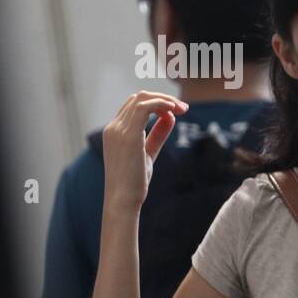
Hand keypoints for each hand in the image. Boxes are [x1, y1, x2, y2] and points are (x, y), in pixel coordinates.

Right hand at [101, 90, 187, 210]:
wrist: (123, 199)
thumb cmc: (134, 182)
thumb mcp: (148, 153)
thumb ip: (157, 134)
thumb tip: (170, 117)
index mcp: (114, 131)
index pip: (134, 105)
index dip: (157, 103)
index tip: (177, 112)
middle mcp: (113, 127)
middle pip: (138, 98)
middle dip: (163, 98)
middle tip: (184, 109)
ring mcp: (118, 129)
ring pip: (142, 98)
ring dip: (165, 100)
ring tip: (183, 109)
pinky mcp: (128, 134)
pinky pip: (145, 107)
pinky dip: (161, 104)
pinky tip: (174, 111)